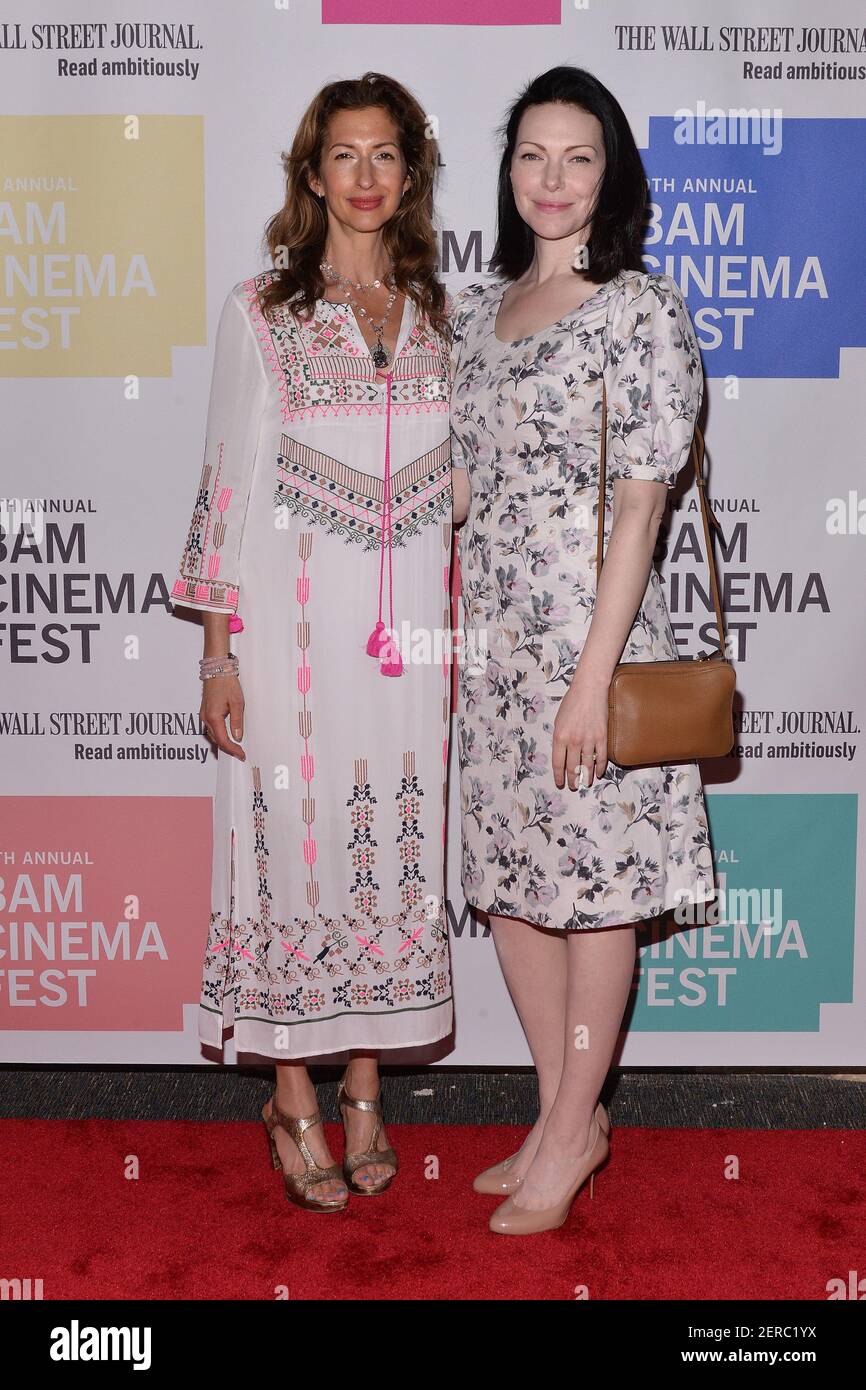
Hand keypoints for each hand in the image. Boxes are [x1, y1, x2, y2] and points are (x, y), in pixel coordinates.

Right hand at [200, 675, 245, 759]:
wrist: (217, 669)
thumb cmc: (226, 682)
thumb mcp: (237, 703)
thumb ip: (237, 721)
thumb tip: (237, 736)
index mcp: (213, 717)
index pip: (223, 740)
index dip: (232, 750)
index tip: (241, 754)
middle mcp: (206, 718)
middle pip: (216, 740)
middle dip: (228, 749)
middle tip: (240, 753)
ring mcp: (204, 715)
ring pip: (212, 735)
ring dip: (222, 743)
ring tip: (234, 748)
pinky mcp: (205, 711)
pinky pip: (210, 728)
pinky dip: (218, 735)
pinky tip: (225, 736)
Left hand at [551, 668, 609, 789]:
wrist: (589, 690)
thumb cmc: (571, 703)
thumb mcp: (558, 721)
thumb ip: (559, 738)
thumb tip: (562, 754)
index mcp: (560, 737)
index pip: (558, 763)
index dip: (559, 776)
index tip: (560, 783)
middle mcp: (573, 741)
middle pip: (573, 767)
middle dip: (572, 780)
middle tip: (573, 786)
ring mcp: (589, 740)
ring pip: (587, 765)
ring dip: (587, 777)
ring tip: (586, 783)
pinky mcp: (602, 737)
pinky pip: (601, 757)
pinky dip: (600, 767)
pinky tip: (599, 773)